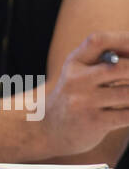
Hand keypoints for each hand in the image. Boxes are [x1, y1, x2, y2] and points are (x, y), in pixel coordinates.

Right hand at [40, 33, 128, 156]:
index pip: (98, 41)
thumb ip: (103, 60)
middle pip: (118, 67)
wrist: (48, 129)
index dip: (123, 40)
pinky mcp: (94, 122)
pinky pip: (127, 115)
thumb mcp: (79, 72)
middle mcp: (76, 80)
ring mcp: (84, 102)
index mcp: (74, 62)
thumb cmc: (75, 96)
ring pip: (128, 93)